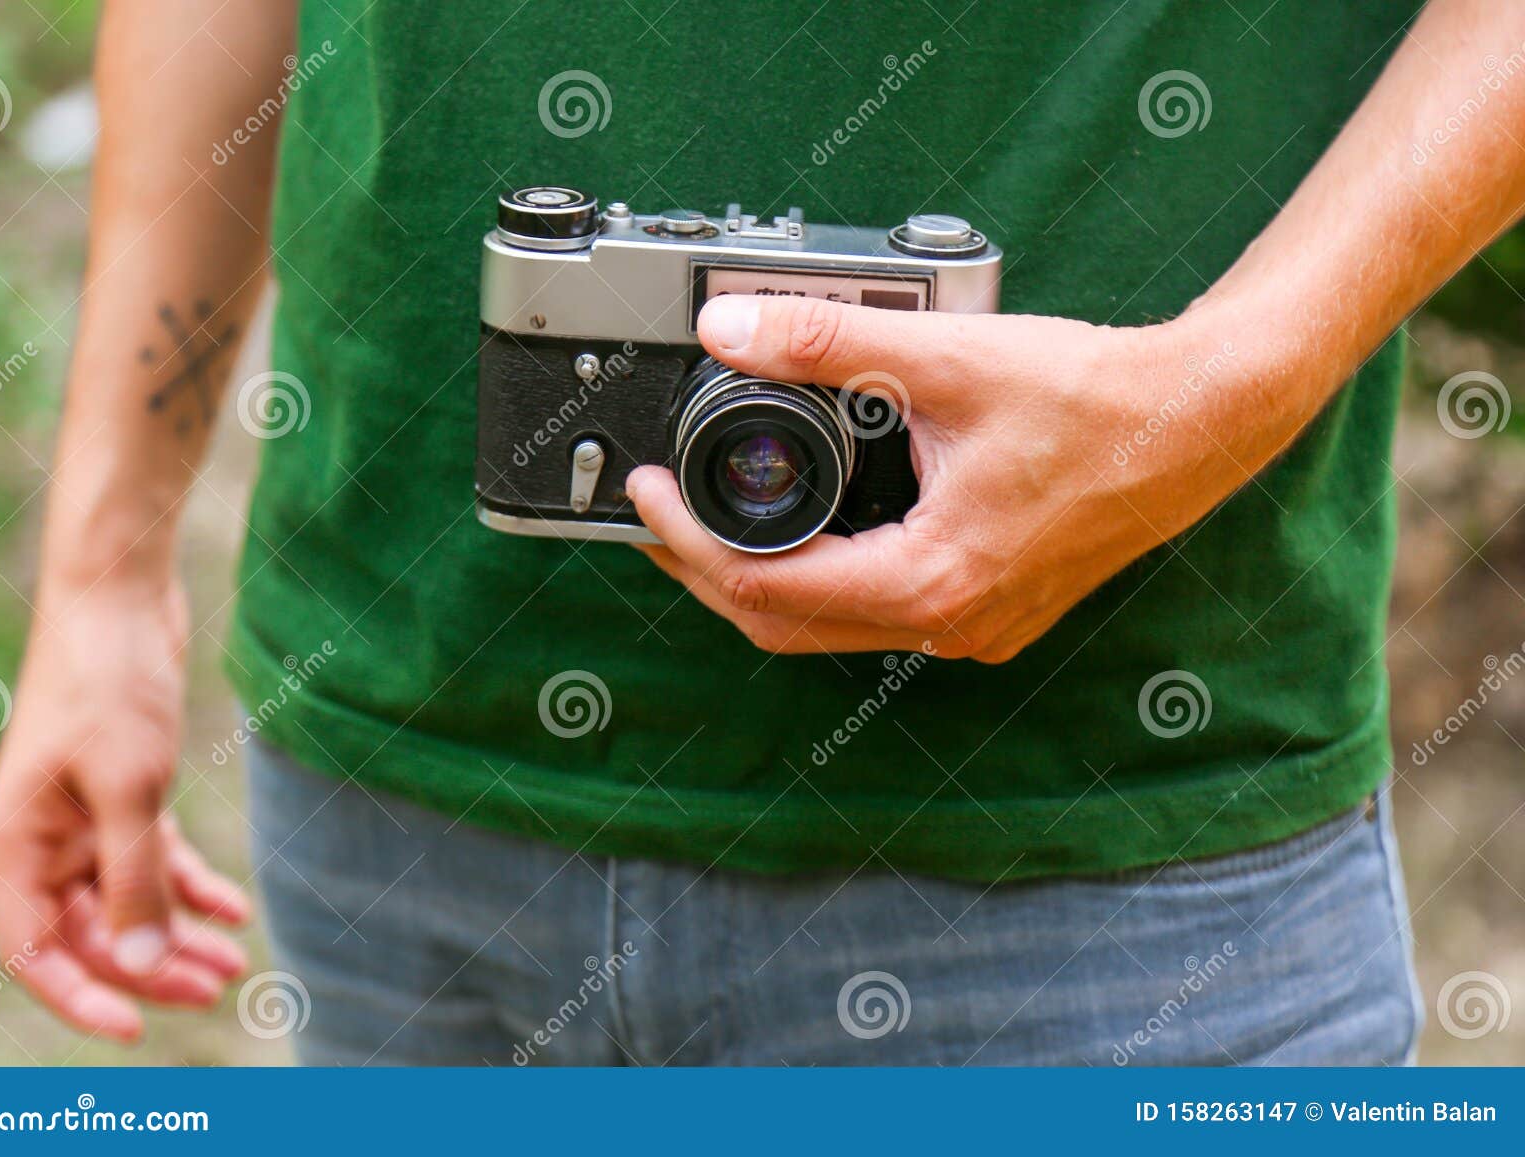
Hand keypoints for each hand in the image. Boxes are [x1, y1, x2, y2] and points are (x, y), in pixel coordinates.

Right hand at [0, 576, 249, 1041]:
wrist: (121, 600)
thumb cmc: (111, 686)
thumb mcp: (132, 790)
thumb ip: (135, 881)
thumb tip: (145, 967)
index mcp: (19, 846)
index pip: (35, 953)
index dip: (83, 997)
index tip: (139, 1030)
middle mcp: (44, 840)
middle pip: (90, 932)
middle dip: (151, 968)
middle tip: (220, 989)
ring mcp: (83, 818)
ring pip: (128, 899)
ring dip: (177, 934)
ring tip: (236, 964)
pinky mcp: (125, 792)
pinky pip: (155, 860)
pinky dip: (191, 886)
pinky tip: (233, 909)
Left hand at [628, 294, 1261, 661]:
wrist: (1200, 421)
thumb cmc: (1099, 400)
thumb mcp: (947, 359)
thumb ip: (828, 340)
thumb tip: (734, 329)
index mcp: (933, 580)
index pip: (767, 591)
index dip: (689, 544)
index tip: (649, 493)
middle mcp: (953, 625)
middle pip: (787, 628)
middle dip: (709, 575)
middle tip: (664, 515)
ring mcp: (977, 630)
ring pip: (834, 631)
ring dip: (766, 584)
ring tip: (718, 521)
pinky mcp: (995, 613)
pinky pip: (885, 619)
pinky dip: (829, 584)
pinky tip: (815, 532)